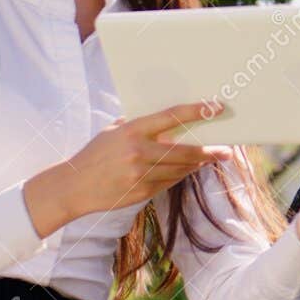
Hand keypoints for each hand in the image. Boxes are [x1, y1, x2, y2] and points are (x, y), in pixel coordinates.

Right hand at [23, 102, 232, 236]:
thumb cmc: (95, 154)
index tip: (217, 107)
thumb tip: (169, 117)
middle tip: (226, 150)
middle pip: (185, 151)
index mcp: (132, 130)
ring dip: (198, 164)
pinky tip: (189, 170)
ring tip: (211, 158)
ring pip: (181, 169)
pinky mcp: (142, 192)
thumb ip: (139, 124)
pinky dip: (181, 175)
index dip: (197, 111)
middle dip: (209, 151)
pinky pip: (170, 182)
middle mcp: (139, 152)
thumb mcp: (113, 131)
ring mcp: (140, 174)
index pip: (171, 116)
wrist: (73, 187)